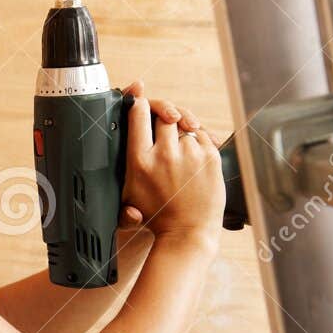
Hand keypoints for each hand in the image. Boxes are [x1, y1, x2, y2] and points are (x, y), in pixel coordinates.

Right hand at [118, 79, 223, 228]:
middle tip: (162, 128)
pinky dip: (196, 143)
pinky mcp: (209, 156)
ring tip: (178, 156)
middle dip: (162, 119)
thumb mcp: (128, 190)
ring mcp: (189, 154)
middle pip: (163, 115)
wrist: (188, 233)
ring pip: (183, 126)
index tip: (139, 99)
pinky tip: (191, 160)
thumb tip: (132, 103)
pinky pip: (201, 136)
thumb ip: (122, 155)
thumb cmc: (157, 215)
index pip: (139, 113)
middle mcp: (164, 154)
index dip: (139, 102)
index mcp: (139, 160)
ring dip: (180, 133)